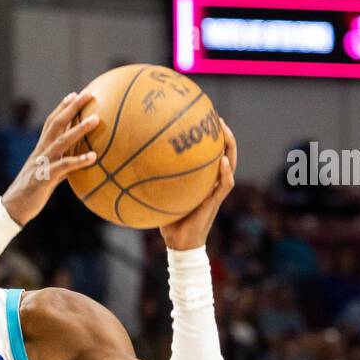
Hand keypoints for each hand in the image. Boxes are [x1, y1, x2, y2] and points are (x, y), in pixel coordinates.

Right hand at [0, 92, 101, 225]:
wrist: (14, 208)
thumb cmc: (33, 191)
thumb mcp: (49, 173)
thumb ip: (63, 163)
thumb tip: (80, 160)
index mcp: (41, 149)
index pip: (51, 123)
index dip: (62, 107)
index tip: (75, 94)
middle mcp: (41, 152)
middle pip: (56, 124)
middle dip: (72, 108)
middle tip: (88, 94)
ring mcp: (42, 164)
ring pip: (61, 142)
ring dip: (79, 129)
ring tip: (96, 119)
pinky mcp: (44, 178)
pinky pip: (63, 167)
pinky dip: (78, 161)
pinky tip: (93, 157)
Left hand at [159, 117, 236, 250]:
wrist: (179, 243)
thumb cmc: (168, 220)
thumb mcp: (159, 195)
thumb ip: (152, 181)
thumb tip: (129, 165)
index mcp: (202, 179)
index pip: (209, 153)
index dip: (209, 136)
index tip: (203, 117)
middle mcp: (211, 181)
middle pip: (224, 152)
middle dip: (223, 134)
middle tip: (217, 117)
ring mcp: (215, 191)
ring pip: (230, 163)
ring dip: (230, 147)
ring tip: (225, 132)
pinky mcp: (215, 202)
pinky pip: (225, 184)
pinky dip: (225, 172)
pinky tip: (223, 160)